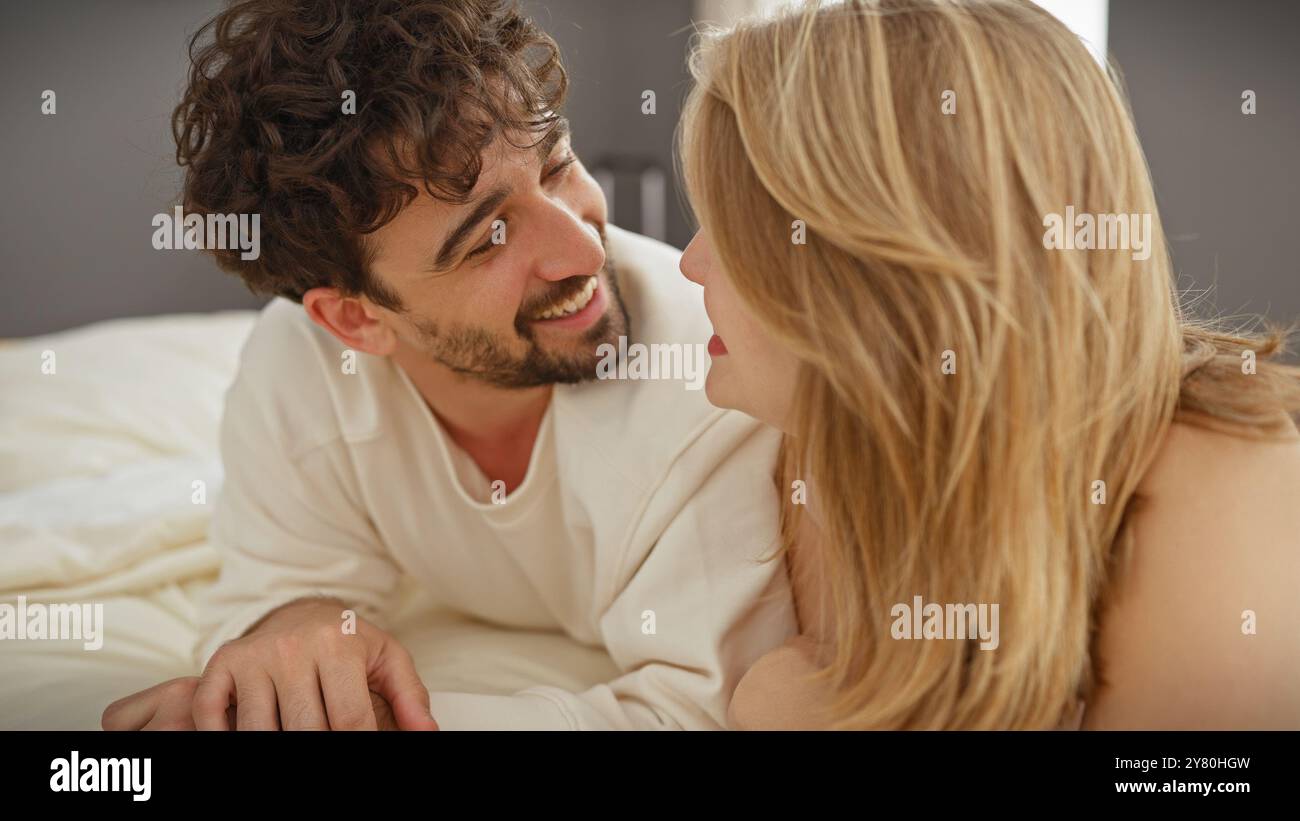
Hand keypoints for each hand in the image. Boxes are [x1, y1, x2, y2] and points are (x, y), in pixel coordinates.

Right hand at [192, 598, 436, 729]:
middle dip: (319, 748)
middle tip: (325, 743)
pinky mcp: (222, 664)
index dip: (358, 747)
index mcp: (338, 645)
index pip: (349, 720)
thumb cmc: (346, 642)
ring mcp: (254, 656)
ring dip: (277, 742)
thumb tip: (426, 733)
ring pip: (259, 731)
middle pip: (305, 731)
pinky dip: (222, 735)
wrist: (299, 611)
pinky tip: (246, 733)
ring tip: (294, 733)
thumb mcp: (386, 659)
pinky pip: (211, 714)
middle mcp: (292, 648)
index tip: (362, 756)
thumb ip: (410, 697)